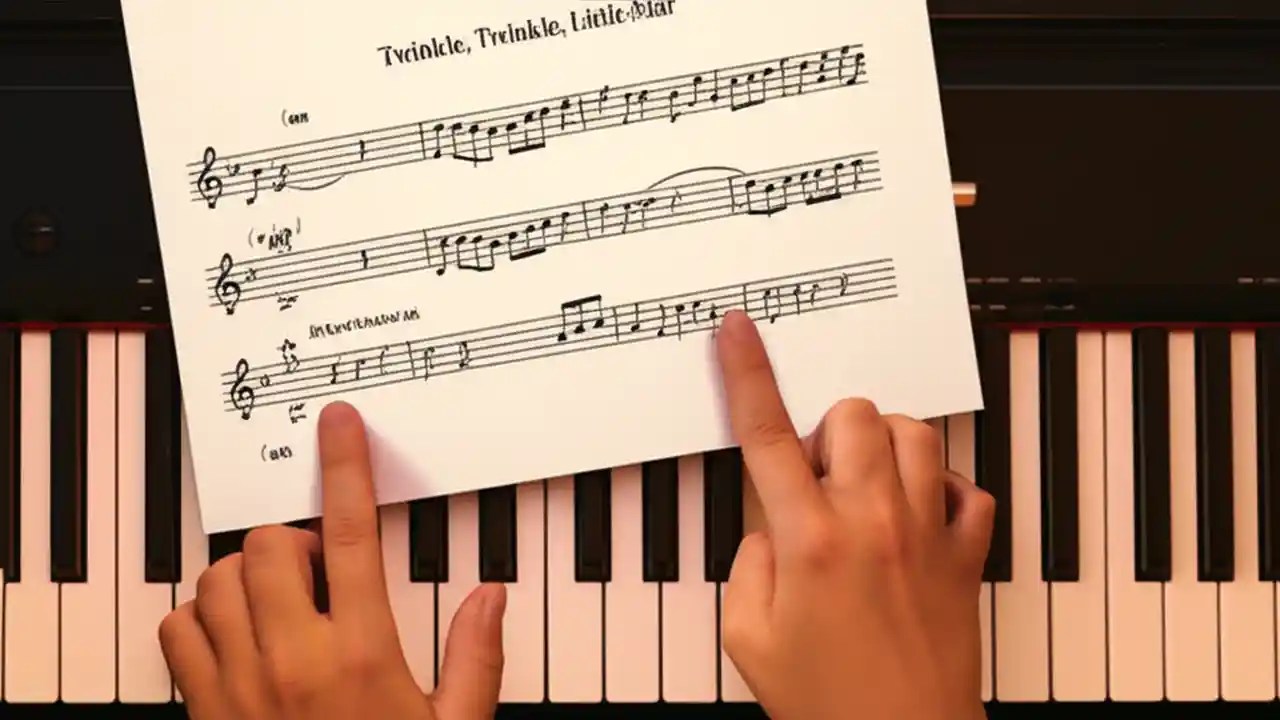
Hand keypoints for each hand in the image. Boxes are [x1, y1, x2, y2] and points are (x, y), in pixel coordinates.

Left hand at [159, 402, 507, 719]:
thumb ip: (476, 660)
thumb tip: (491, 597)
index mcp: (361, 655)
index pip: (354, 536)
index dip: (346, 468)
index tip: (338, 425)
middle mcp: (292, 659)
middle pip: (272, 547)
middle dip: (296, 541)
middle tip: (322, 569)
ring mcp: (237, 685)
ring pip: (218, 580)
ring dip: (247, 575)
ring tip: (280, 601)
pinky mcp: (202, 711)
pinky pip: (177, 630)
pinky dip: (198, 616)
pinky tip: (233, 634)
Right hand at [713, 311, 992, 719]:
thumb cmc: (826, 703)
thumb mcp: (748, 638)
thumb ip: (747, 566)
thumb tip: (770, 529)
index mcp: (808, 540)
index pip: (767, 434)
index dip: (747, 372)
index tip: (739, 330)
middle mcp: (871, 522)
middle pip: (855, 416)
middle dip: (829, 430)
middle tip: (817, 476)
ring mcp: (926, 534)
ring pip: (916, 434)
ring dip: (884, 445)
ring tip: (866, 486)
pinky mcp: (966, 556)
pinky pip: (967, 488)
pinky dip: (941, 488)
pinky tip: (918, 514)